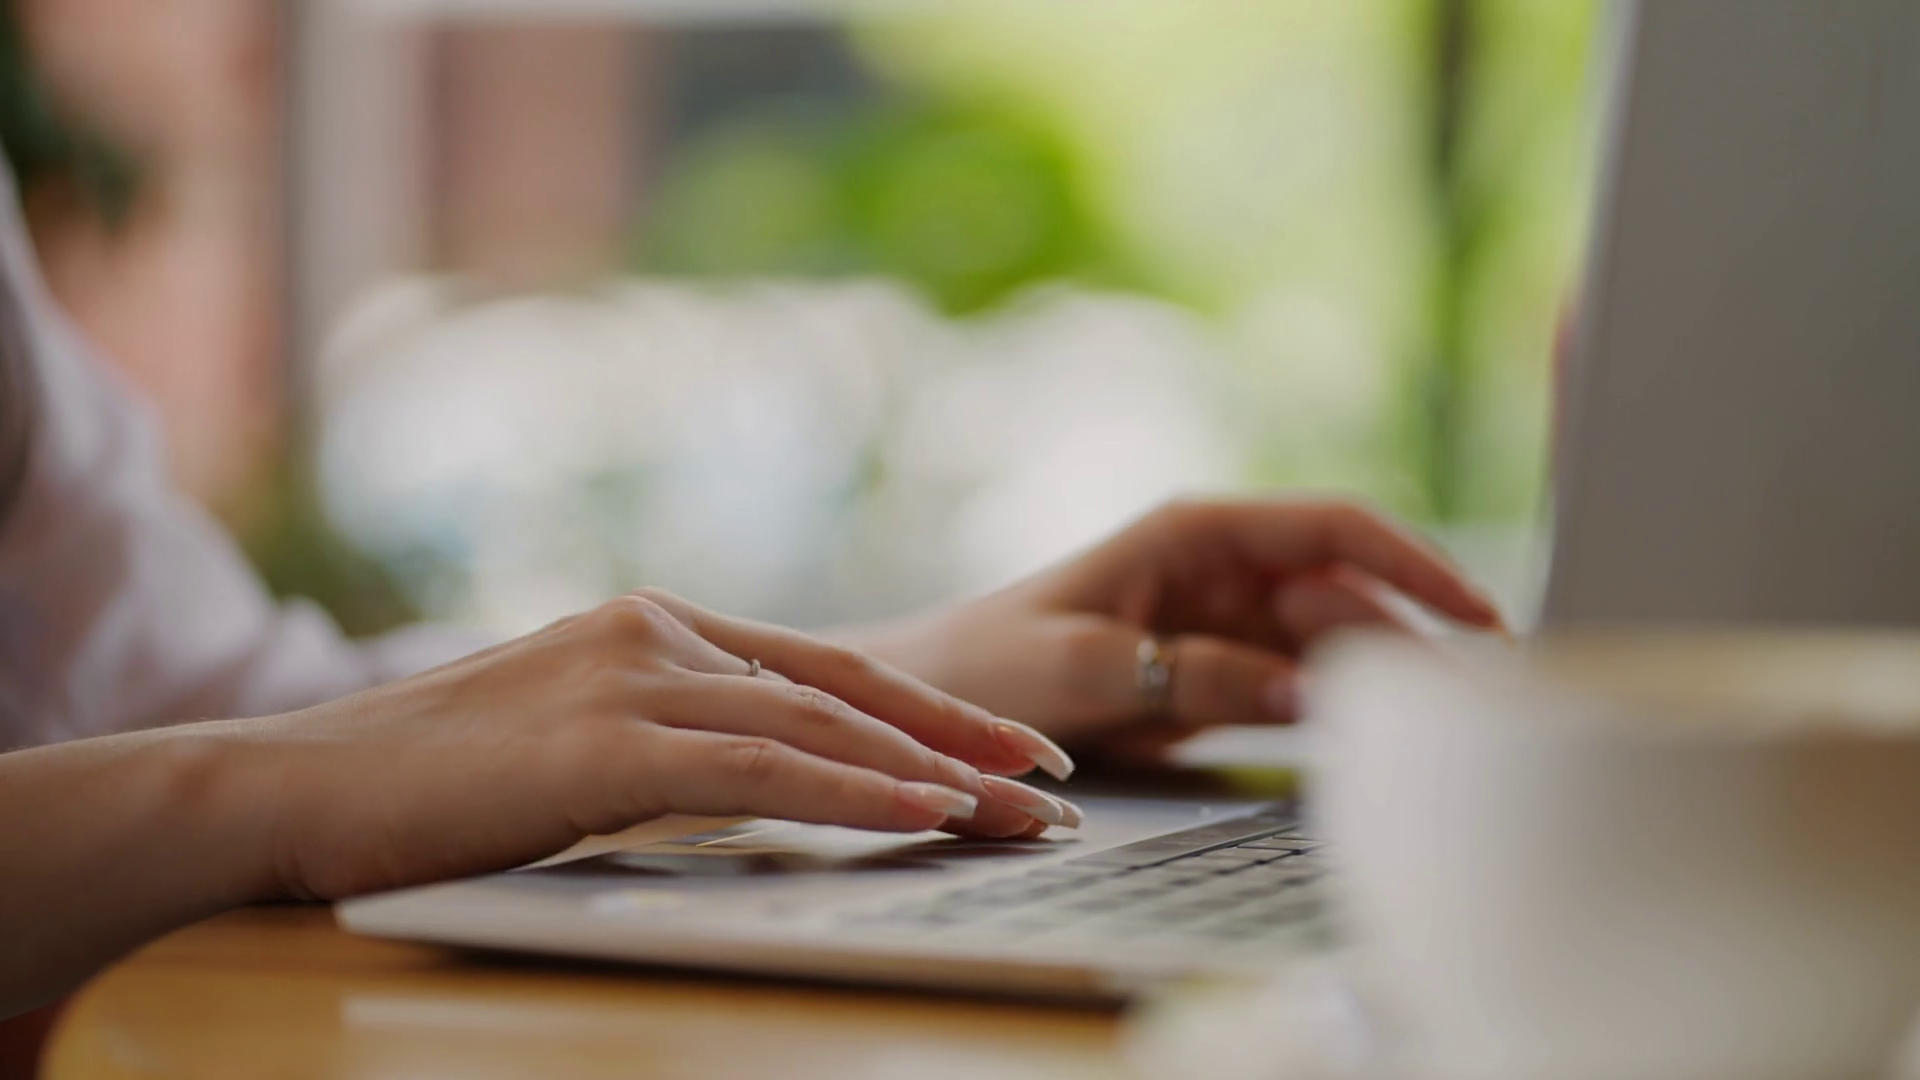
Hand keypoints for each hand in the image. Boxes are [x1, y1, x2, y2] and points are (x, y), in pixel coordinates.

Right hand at [0, 589, 1084, 1016]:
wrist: (289, 788)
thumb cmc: (425, 786)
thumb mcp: (569, 747)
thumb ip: (662, 744)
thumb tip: (751, 778)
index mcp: (653, 628)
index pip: (823, 667)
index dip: (926, 709)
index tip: (1009, 746)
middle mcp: (657, 632)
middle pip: (848, 684)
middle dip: (964, 735)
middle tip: (1061, 779)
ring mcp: (632, 677)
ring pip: (824, 721)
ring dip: (939, 771)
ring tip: (1030, 812)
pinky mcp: (605, 743)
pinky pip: (765, 768)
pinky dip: (857, 789)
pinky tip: (930, 813)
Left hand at [857, 498, 1504, 753]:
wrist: (932, 706)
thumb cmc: (988, 664)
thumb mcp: (1082, 667)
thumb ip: (1195, 675)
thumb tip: (1307, 690)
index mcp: (1195, 533)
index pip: (1333, 529)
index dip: (1414, 562)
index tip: (1478, 612)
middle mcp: (1224, 569)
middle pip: (1348, 592)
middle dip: (1415, 637)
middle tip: (1477, 704)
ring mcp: (1227, 624)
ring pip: (1336, 644)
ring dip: (1389, 679)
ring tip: (1450, 730)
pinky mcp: (1220, 678)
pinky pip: (1300, 689)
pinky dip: (1343, 713)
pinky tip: (1385, 744)